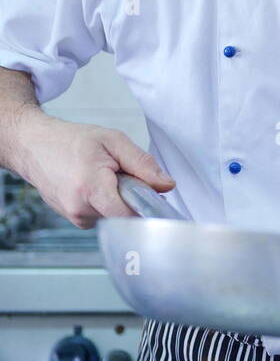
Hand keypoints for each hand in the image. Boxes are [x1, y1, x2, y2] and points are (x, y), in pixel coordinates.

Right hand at [17, 112, 174, 228]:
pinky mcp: (73, 219)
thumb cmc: (69, 141)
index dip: (145, 207)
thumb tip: (166, 185)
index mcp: (91, 189)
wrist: (33, 146)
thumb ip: (142, 164)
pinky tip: (93, 185)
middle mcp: (79, 209)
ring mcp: (74, 217)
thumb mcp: (113, 141)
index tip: (152, 196)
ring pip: (113, 215)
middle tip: (121, 174)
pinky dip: (104, 201)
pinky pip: (101, 215)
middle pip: (123, 214)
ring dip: (116, 198)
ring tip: (102, 176)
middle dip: (130, 196)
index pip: (128, 216)